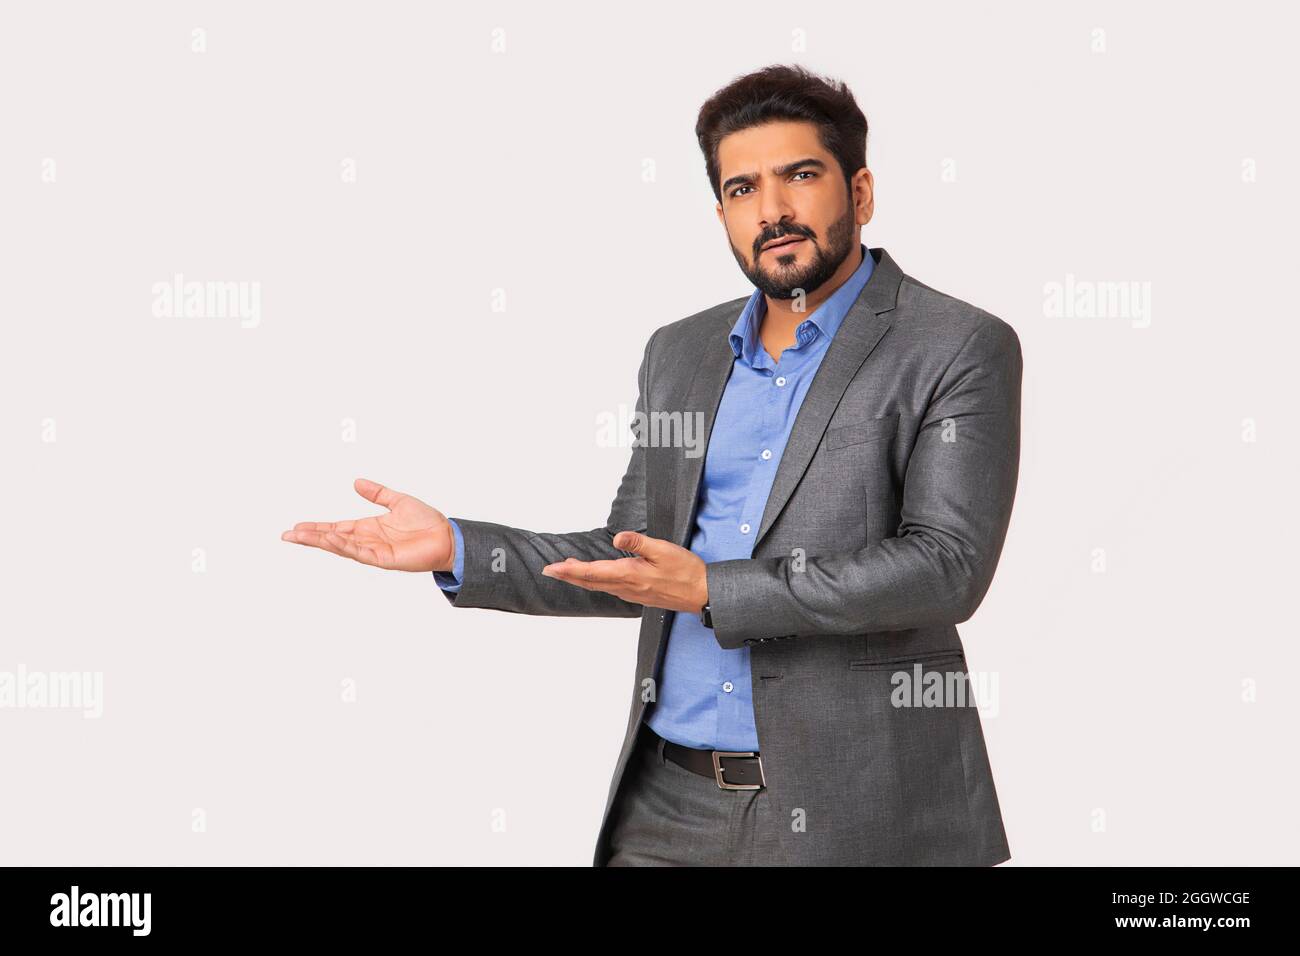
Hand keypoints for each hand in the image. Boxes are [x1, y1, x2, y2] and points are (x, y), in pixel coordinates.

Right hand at [281, 477, 453, 572]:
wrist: (447, 537)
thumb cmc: (426, 522)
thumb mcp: (397, 500)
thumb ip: (377, 493)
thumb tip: (356, 482)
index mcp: (368, 528)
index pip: (336, 528)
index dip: (317, 528)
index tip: (297, 527)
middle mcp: (368, 540)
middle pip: (333, 539)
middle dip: (310, 537)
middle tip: (287, 535)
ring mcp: (374, 551)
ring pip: (342, 547)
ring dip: (321, 542)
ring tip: (301, 536)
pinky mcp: (384, 559)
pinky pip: (359, 553)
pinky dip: (344, 547)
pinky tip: (330, 540)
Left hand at [540, 531, 707, 613]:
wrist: (701, 594)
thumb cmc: (686, 571)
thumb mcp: (663, 550)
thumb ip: (639, 542)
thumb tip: (617, 538)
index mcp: (630, 574)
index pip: (592, 572)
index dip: (570, 570)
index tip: (552, 568)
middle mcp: (627, 587)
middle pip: (590, 582)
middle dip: (569, 575)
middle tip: (550, 570)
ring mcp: (632, 593)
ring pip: (599, 586)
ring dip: (581, 579)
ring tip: (568, 570)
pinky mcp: (638, 595)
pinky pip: (610, 589)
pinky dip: (596, 582)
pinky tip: (596, 577)